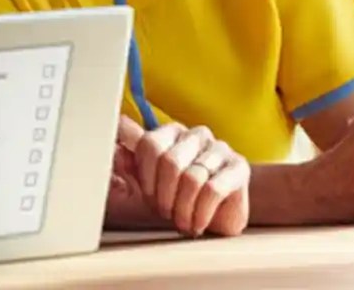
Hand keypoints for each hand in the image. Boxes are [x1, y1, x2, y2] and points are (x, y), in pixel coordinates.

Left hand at [113, 116, 249, 236]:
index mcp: (170, 132)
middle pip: (170, 161)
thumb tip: (114, 140)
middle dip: (162, 194)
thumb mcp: (145, 180)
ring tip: (181, 221)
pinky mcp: (239, 167)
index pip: (149, 144)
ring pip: (191, 178)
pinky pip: (213, 190)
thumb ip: (127, 161)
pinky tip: (197, 223)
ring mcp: (220, 149)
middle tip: (164, 212)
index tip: (147, 196)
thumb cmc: (176, 196)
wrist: (215, 217)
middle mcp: (196, 135)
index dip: (145, 176)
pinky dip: (200, 213)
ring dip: (182, 208)